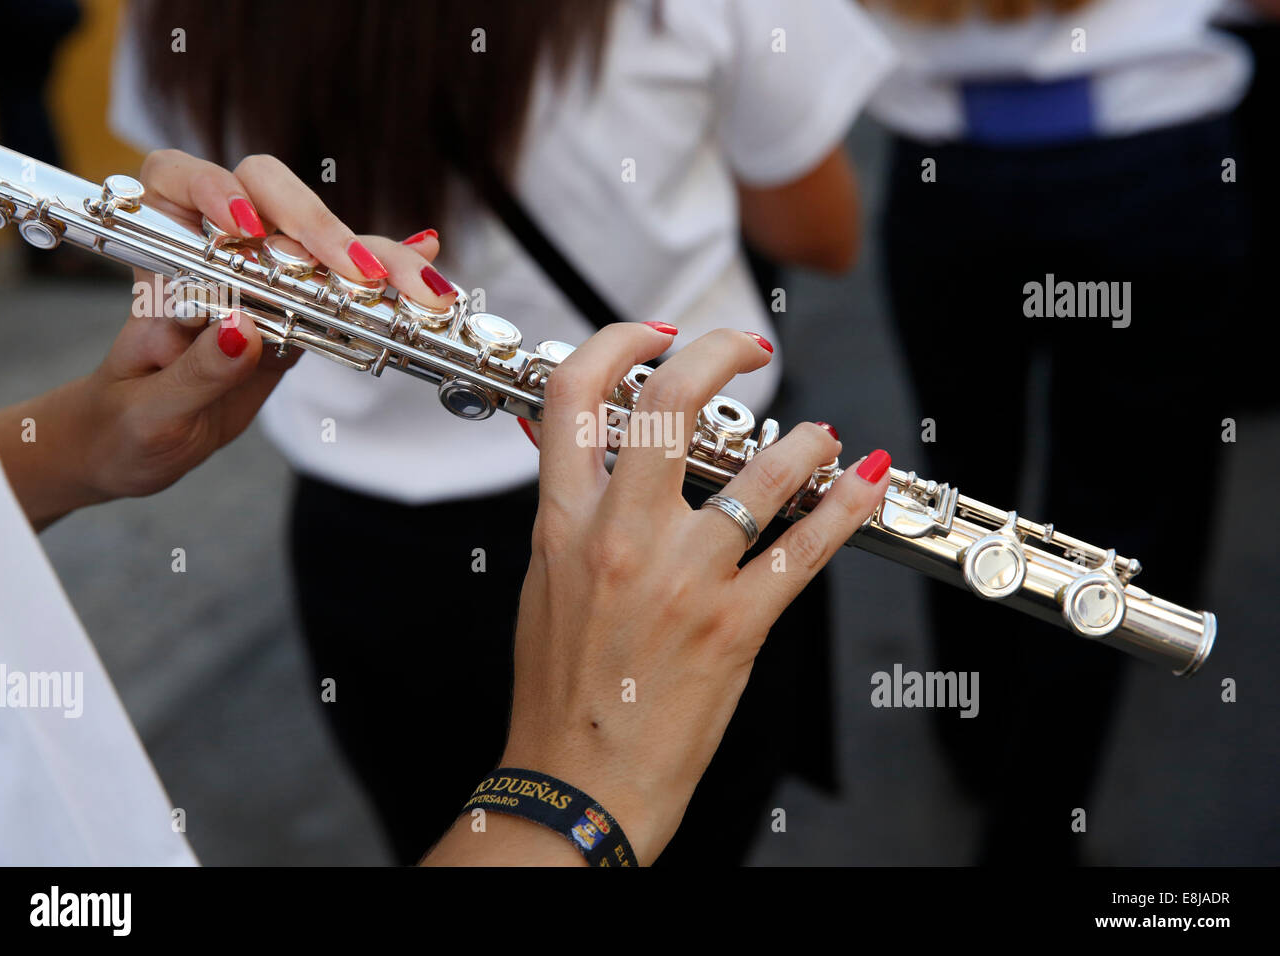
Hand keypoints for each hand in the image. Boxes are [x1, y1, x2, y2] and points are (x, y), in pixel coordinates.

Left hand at [0, 149, 451, 528]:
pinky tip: (428, 272)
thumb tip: (245, 327)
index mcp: (163, 268)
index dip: (210, 188)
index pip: (177, 185)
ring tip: (424, 292)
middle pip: (268, 196)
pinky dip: (389, 280)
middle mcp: (216, 260)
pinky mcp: (298, 315)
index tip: (244, 227)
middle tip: (358, 275)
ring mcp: (263, 283)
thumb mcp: (150, 412)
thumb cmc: (122, 424)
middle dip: (318, 226)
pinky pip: (345, 290)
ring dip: (374, 259)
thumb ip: (196, 370)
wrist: (129, 447)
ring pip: (320, 244)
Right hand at [424, 323, 890, 864]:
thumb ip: (571, 508)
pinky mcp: (736, 625)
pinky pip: (804, 547)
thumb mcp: (542, 582)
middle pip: (671, 401)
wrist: (577, 782)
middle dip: (718, 351)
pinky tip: (865, 475)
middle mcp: (622, 538)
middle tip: (747, 347)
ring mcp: (684, 579)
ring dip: (803, 438)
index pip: (576, 393)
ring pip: (761, 471)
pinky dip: (846, 503)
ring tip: (819, 434)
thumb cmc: (559, 690)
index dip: (621, 341)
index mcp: (562, 523)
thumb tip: (586, 442)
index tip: (658, 334)